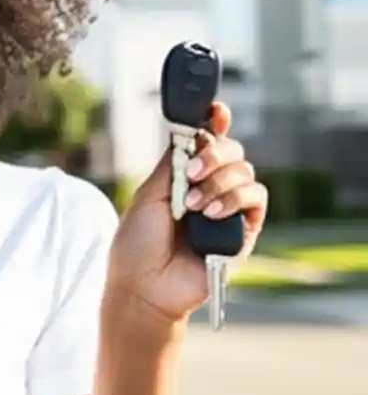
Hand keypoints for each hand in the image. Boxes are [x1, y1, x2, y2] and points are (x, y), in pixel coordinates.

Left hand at [106, 102, 268, 326]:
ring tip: (194, 206)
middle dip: (215, 153)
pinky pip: (256, 200)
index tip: (215, 109)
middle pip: (232, 150)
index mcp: (184, 177)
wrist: (144, 285)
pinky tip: (212, 213)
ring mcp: (228, 208)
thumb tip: (189, 133)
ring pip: (245, 172)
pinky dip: (235, 199)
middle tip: (193, 173)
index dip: (215, 122)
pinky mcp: (243, 231)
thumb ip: (172, 165)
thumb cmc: (138, 243)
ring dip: (220, 182)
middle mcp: (210, 188)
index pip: (207, 141)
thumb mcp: (149, 195)